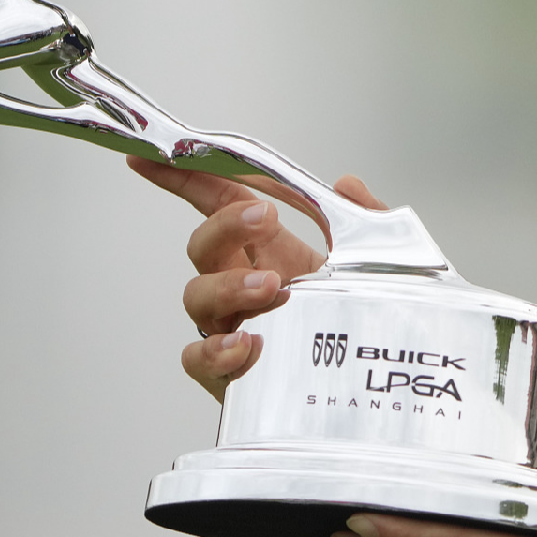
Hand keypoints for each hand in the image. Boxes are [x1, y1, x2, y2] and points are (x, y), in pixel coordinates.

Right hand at [128, 156, 384, 401]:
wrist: (380, 379)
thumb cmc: (372, 319)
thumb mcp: (383, 261)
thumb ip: (370, 218)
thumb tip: (347, 185)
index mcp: (271, 250)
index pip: (219, 204)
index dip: (186, 178)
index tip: (153, 157)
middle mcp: (243, 285)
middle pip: (204, 245)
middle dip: (227, 225)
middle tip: (267, 220)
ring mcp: (233, 328)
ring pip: (196, 297)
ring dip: (230, 286)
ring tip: (273, 287)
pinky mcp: (232, 374)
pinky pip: (200, 359)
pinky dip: (216, 351)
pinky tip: (248, 345)